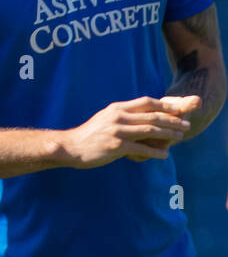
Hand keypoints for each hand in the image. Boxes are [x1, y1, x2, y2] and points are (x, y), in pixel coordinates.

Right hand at [62, 96, 194, 167]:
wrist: (70, 146)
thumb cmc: (89, 135)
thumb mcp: (105, 119)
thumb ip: (122, 116)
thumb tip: (140, 118)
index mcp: (116, 109)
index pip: (146, 102)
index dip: (165, 105)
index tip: (178, 109)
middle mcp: (118, 117)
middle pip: (152, 116)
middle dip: (172, 120)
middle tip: (186, 125)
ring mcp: (117, 131)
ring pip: (150, 131)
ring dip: (168, 135)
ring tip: (180, 138)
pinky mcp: (116, 146)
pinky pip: (141, 149)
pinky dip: (155, 152)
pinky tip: (165, 155)